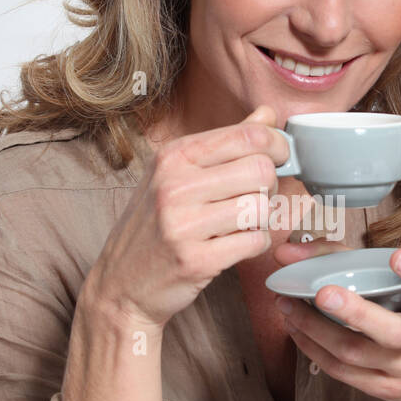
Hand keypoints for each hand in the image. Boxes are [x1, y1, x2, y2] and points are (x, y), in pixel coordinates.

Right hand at [84, 104, 291, 332]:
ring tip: (243, 224)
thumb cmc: (154, 227)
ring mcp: (182, 224)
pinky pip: (255, 242)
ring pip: (261, 207)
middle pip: (261, 170)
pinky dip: (255, 245)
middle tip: (257, 197)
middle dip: (271, 186)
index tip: (279, 159)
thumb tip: (267, 115)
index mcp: (174, 156)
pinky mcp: (195, 260)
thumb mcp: (178, 175)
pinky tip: (236, 246)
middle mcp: (174, 184)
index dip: (278, 146)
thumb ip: (226, 144)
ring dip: (262, 219)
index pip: (248, 135)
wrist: (120, 285)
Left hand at [273, 246, 400, 400]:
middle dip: (356, 312)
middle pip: (393, 332)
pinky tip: (295, 328)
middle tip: (324, 293)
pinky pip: (341, 371)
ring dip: (316, 329)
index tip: (399, 256)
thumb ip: (348, 258)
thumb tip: (287, 252)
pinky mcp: (385, 389)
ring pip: (356, 353)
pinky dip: (313, 347)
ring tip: (288, 305)